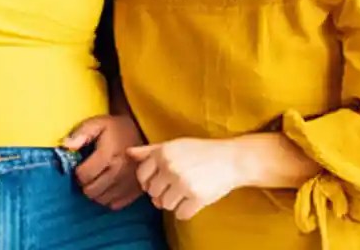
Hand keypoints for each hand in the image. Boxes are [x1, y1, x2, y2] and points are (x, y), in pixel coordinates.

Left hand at [63, 114, 145, 209]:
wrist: (143, 133)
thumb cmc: (116, 129)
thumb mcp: (97, 123)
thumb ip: (81, 133)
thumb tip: (67, 145)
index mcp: (109, 155)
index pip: (84, 176)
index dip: (78, 172)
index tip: (81, 165)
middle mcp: (120, 172)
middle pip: (91, 191)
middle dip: (85, 183)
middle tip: (88, 174)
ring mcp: (129, 184)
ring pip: (102, 200)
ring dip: (96, 192)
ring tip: (97, 179)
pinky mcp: (136, 192)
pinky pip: (115, 205)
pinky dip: (108, 198)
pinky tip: (108, 186)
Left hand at [127, 138, 245, 219]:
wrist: (231, 159)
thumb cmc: (200, 152)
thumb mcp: (173, 145)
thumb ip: (149, 150)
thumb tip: (128, 153)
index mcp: (162, 153)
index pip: (141, 176)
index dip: (148, 182)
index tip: (160, 181)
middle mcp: (170, 167)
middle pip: (152, 193)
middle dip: (162, 192)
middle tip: (176, 187)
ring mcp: (183, 183)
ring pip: (164, 205)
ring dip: (173, 203)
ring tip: (185, 192)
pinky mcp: (198, 197)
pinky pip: (181, 214)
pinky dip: (186, 211)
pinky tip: (193, 201)